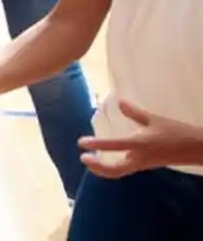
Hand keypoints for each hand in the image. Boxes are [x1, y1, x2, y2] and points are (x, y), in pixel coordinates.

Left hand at [77, 100, 202, 178]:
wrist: (196, 149)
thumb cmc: (177, 132)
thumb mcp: (155, 120)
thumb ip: (135, 112)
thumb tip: (118, 101)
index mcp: (140, 143)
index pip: (114, 145)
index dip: (96, 144)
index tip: (81, 142)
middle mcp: (139, 157)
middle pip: (114, 169)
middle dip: (97, 166)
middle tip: (83, 157)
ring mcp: (143, 164)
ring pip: (119, 172)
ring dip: (103, 169)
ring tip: (91, 161)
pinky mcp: (146, 165)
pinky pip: (126, 170)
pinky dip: (113, 168)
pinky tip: (106, 161)